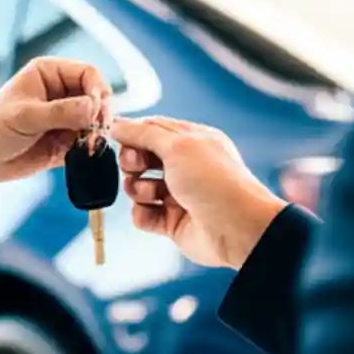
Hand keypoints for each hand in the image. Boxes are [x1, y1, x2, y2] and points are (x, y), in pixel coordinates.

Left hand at [0, 58, 111, 182]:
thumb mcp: (25, 117)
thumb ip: (59, 112)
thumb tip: (91, 108)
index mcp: (50, 73)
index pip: (88, 73)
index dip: (96, 90)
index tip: (94, 111)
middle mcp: (62, 91)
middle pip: (98, 96)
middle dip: (101, 114)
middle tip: (96, 131)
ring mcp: (67, 116)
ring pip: (97, 120)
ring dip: (97, 133)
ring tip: (88, 146)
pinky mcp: (68, 139)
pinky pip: (90, 140)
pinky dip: (91, 148)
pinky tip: (83, 155)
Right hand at [110, 117, 286, 268]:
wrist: (236, 228)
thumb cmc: (215, 182)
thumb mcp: (177, 145)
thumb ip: (143, 133)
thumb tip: (118, 124)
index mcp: (192, 141)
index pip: (153, 130)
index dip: (133, 133)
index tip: (117, 136)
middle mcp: (185, 166)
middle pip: (142, 157)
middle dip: (132, 160)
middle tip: (136, 165)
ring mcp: (178, 194)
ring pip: (139, 186)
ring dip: (137, 188)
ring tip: (149, 192)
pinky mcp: (172, 221)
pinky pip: (143, 214)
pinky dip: (143, 213)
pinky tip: (155, 212)